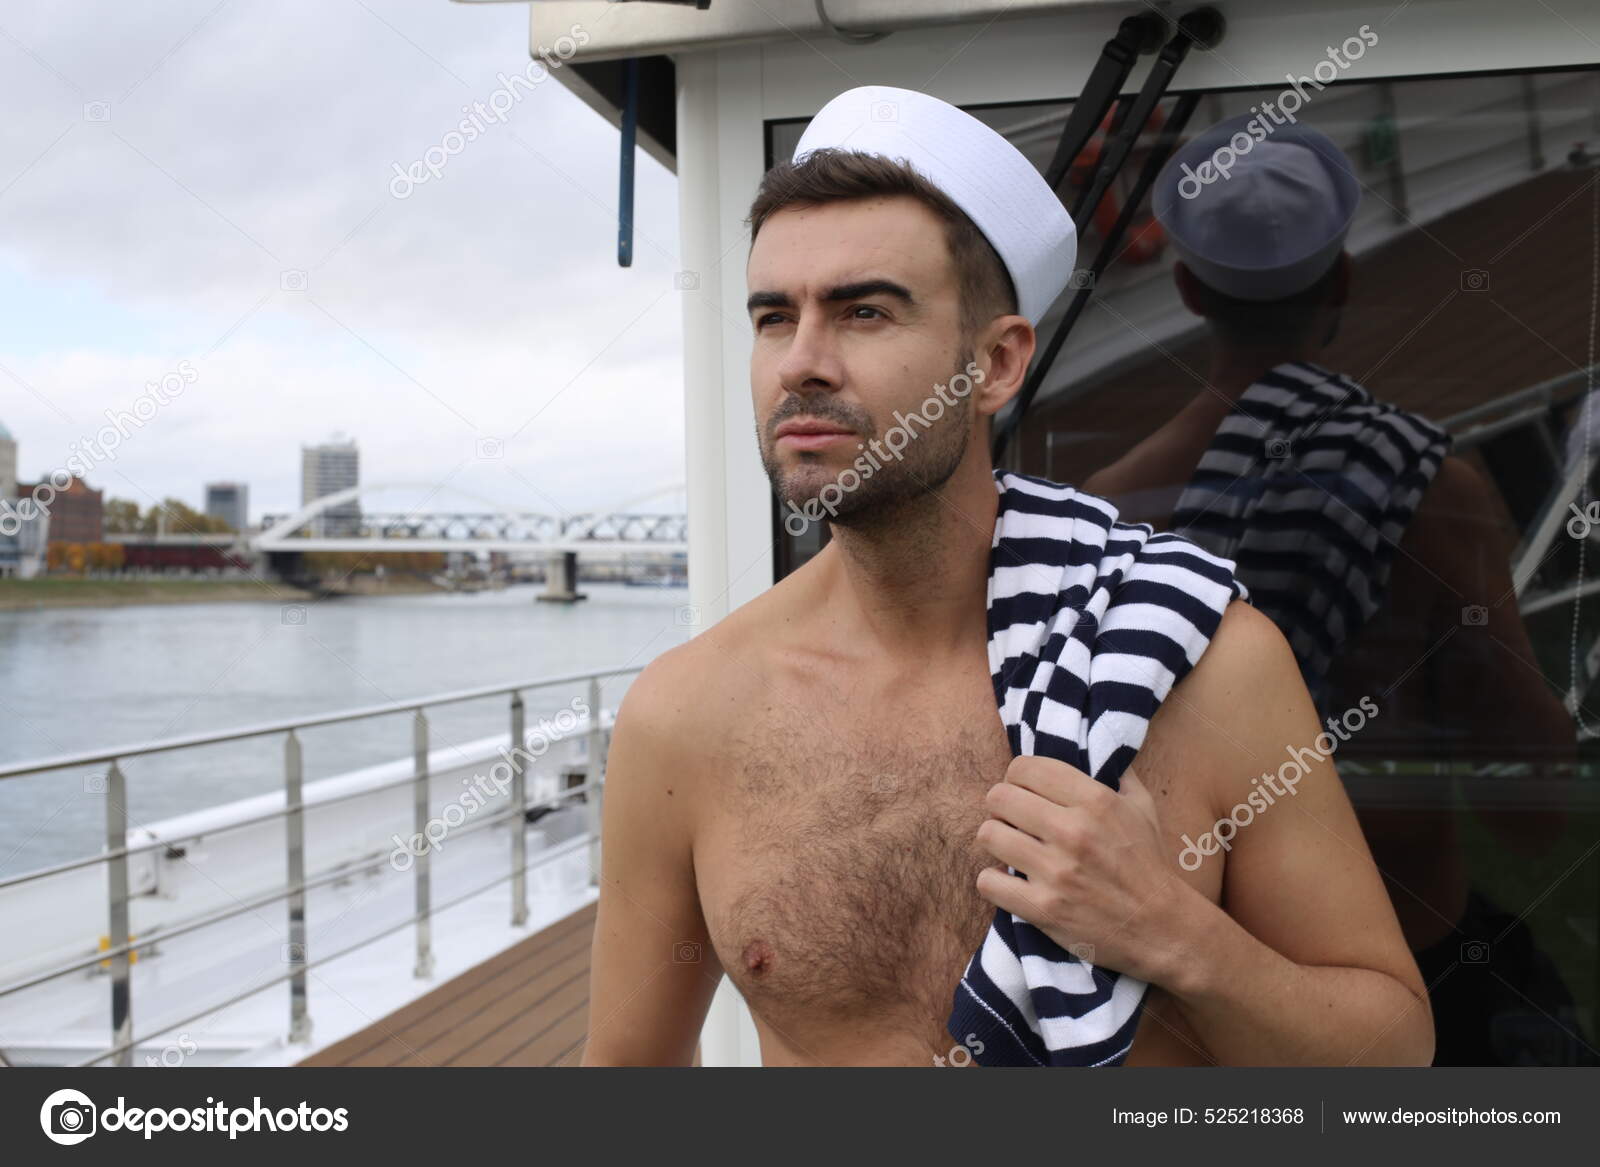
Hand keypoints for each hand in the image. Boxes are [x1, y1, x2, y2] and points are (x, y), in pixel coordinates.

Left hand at [974, 755, 1197, 984]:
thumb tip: (1094, 744)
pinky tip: (1009, 881)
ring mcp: (1056, 872)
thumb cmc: (1149, 864)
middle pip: (999, 797)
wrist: (1163, 927)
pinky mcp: (1044, 909)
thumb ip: (1116, 774)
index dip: (1017, 777)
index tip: (1024, 790)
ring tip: (1011, 848)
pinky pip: (987, 882)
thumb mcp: (1142, 808)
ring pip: (988, 835)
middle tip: (1013, 820)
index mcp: (1095, 801)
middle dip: (1001, 806)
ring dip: (996, 841)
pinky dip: (993, 882)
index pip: (1025, 768)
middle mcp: (1073, 832)